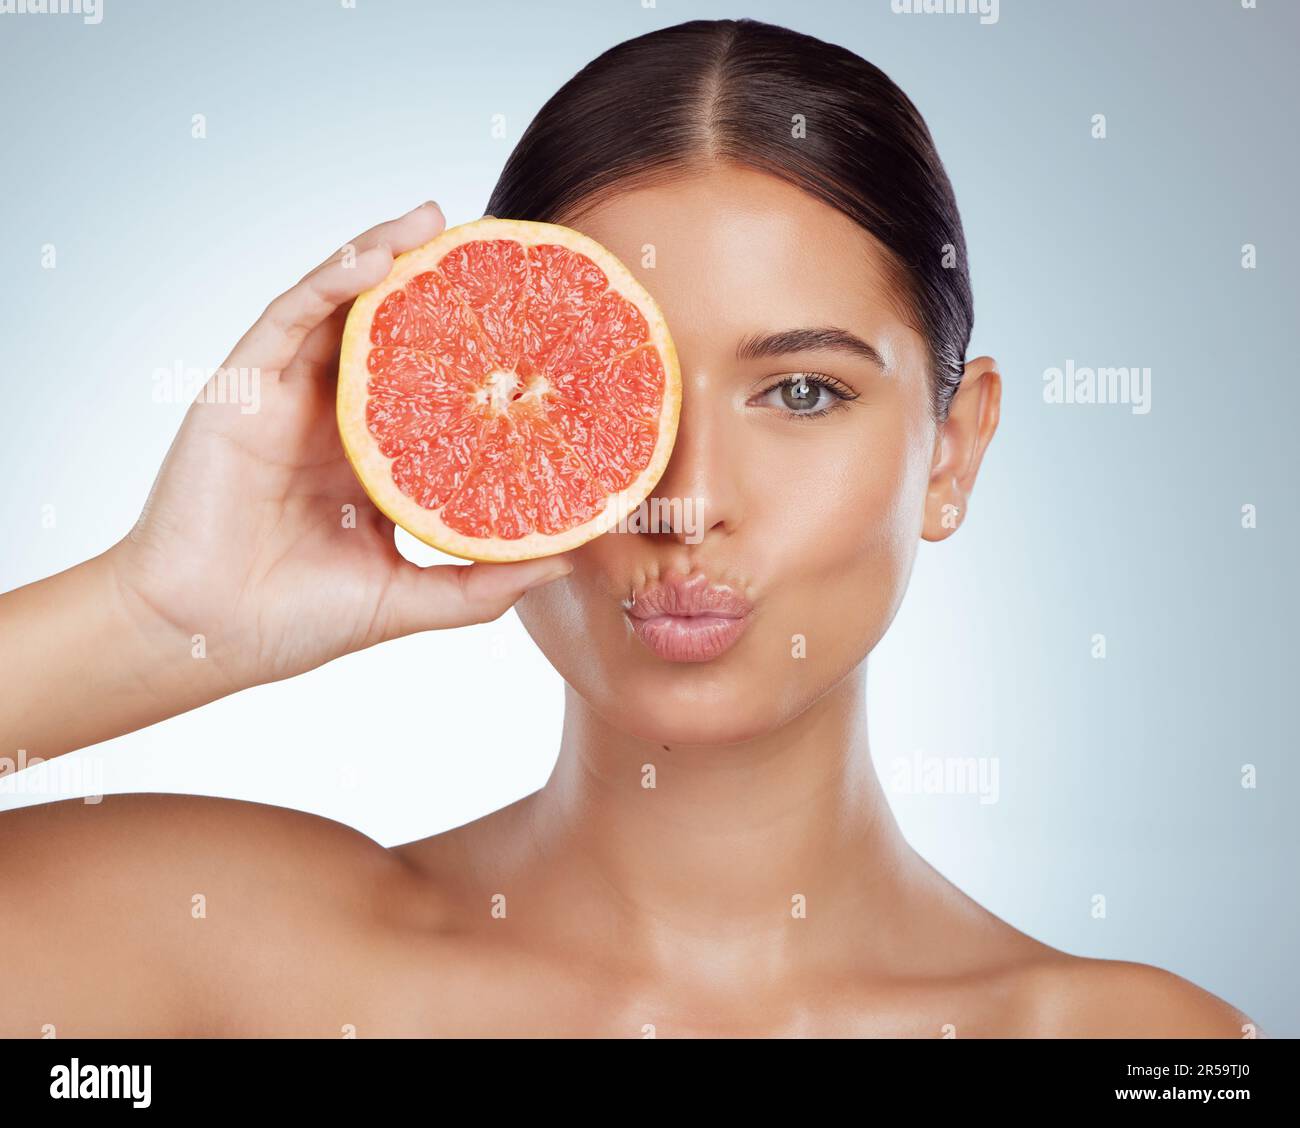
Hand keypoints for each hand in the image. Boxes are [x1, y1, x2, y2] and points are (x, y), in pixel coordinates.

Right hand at [109, 202, 571, 697]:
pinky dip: (330, 278)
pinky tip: (375, 256)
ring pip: (337, 304)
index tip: (532, 325)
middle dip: (432, 284)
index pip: (428, 385)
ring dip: (383, 254)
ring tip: (435, 220)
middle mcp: (332, 416)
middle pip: (387, 330)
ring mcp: (287, 396)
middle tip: (488, 246)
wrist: (205, 635)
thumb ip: (482, 585)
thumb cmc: (295, 620)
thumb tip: (566, 562)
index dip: (472, 350)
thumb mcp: (409, 599)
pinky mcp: (244, 385)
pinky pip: (289, 316)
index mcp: (372, 457)